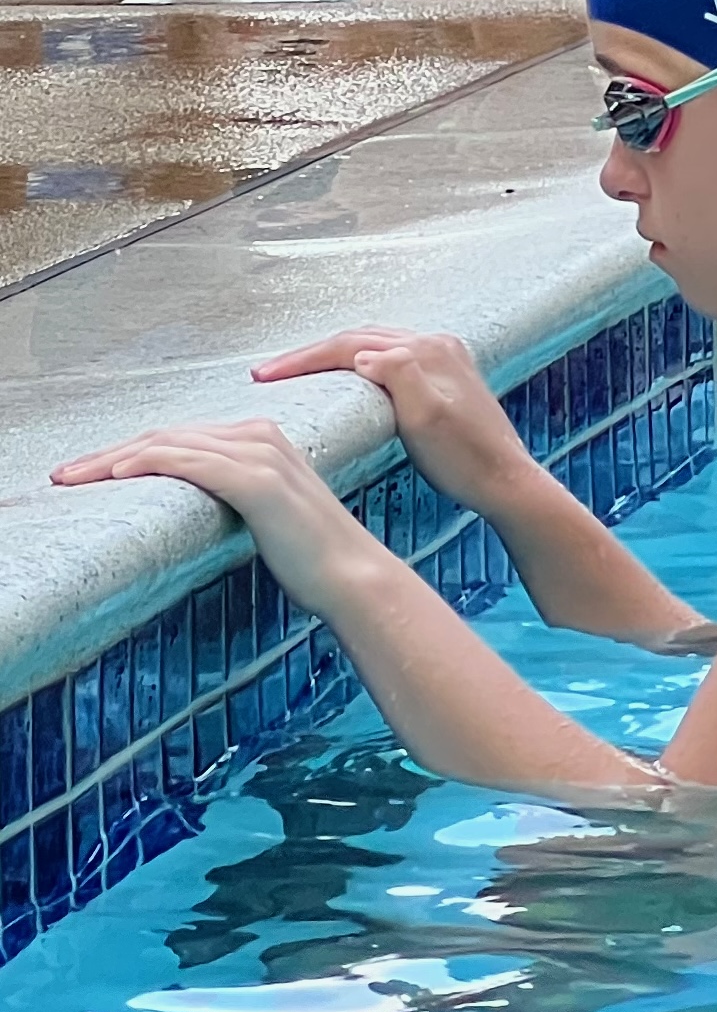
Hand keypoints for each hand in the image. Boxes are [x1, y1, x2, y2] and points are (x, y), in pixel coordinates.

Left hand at [52, 421, 390, 615]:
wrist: (353, 576)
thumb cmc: (314, 556)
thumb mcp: (269, 514)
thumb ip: (235, 495)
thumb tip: (190, 507)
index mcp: (265, 439)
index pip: (182, 437)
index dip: (131, 450)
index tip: (92, 471)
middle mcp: (262, 437)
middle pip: (168, 434)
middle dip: (111, 452)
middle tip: (68, 474)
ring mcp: (261, 456)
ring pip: (171, 445)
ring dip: (115, 458)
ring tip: (77, 477)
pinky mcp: (257, 482)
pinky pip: (190, 462)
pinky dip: (150, 463)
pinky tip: (119, 473)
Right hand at [252, 328, 536, 511]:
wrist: (507, 482)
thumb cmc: (466, 460)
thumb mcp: (427, 419)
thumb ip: (398, 375)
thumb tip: (363, 354)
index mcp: (428, 350)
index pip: (350, 345)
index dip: (303, 359)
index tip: (264, 376)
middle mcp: (437, 345)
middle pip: (360, 340)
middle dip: (311, 355)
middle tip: (267, 374)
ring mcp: (444, 359)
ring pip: (374, 347)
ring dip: (333, 357)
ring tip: (294, 374)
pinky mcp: (447, 379)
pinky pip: (391, 361)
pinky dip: (359, 365)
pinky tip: (343, 382)